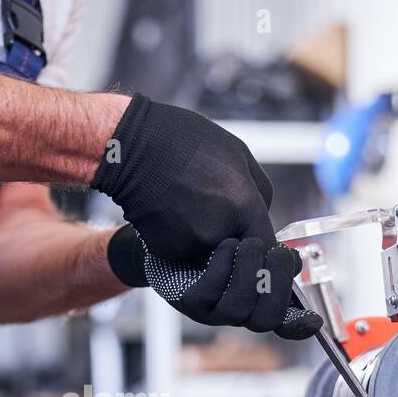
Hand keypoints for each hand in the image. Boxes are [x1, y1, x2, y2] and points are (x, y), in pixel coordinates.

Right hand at [91, 94, 276, 262]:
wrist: (131, 147)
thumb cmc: (184, 141)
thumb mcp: (237, 153)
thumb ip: (258, 191)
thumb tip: (264, 218)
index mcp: (244, 205)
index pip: (266, 245)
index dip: (263, 246)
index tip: (257, 241)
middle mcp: (220, 231)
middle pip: (238, 255)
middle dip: (233, 242)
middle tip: (215, 212)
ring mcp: (191, 244)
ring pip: (209, 254)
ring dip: (206, 240)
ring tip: (190, 206)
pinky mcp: (166, 251)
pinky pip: (184, 252)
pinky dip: (181, 239)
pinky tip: (172, 212)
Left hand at [148, 236, 322, 339]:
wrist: (172, 229)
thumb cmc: (216, 234)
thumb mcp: (250, 238)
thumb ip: (271, 251)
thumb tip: (292, 262)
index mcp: (260, 298)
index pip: (285, 321)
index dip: (300, 325)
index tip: (314, 320)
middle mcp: (239, 310)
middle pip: (267, 319)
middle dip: (277, 285)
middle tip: (276, 252)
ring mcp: (213, 311)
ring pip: (240, 310)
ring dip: (249, 271)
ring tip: (245, 243)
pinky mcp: (189, 302)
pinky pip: (212, 292)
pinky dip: (224, 266)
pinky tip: (224, 246)